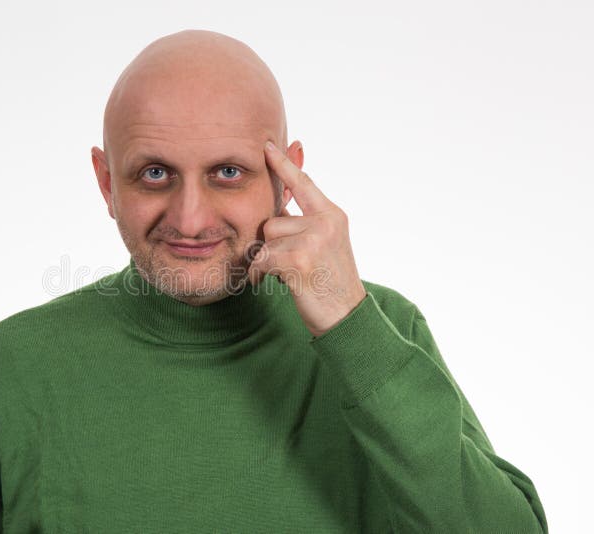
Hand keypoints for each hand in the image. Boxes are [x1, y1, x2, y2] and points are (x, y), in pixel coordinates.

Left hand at [248, 141, 366, 336]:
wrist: (347, 317)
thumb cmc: (329, 282)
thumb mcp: (324, 244)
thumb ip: (304, 220)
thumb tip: (283, 195)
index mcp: (332, 214)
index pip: (302, 183)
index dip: (283, 164)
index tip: (268, 145)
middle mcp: (325, 221)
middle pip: (272, 220)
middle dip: (273, 245)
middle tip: (294, 265)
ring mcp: (313, 239)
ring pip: (265, 241)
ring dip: (268, 262)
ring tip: (290, 276)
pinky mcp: (298, 259)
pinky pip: (261, 260)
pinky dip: (261, 276)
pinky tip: (278, 284)